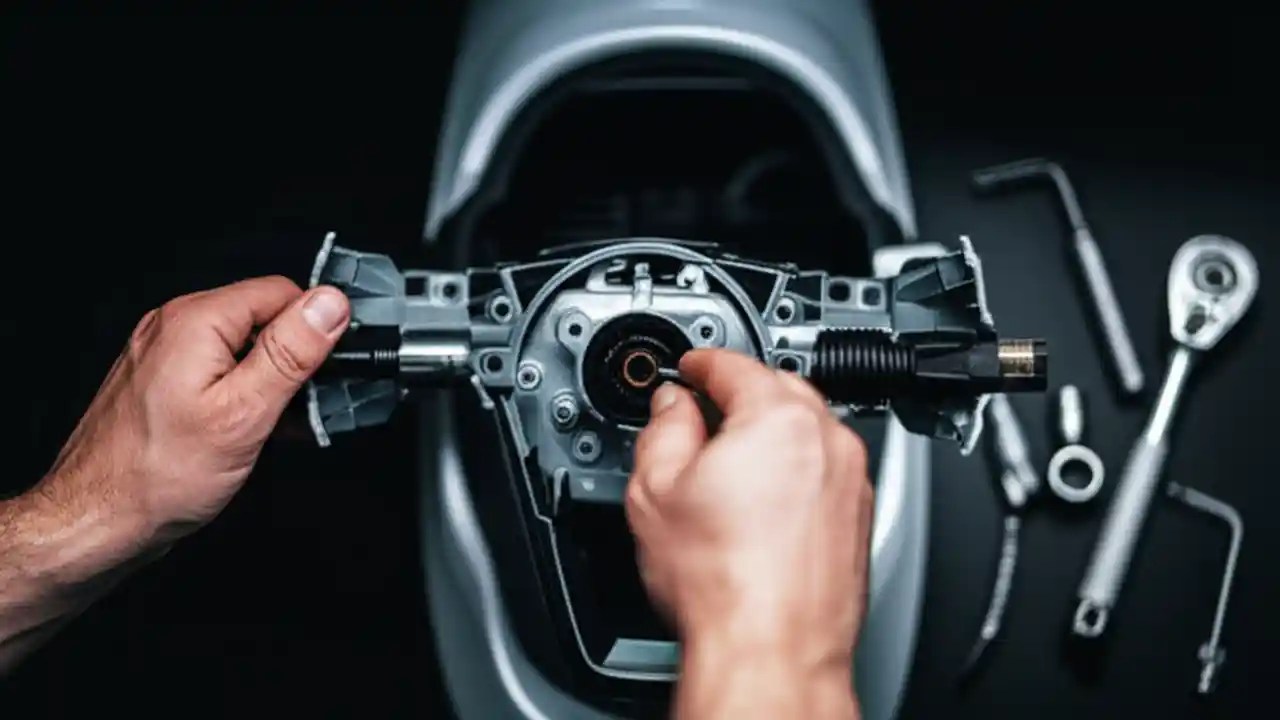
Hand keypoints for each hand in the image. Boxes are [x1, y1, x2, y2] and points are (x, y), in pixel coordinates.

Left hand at [44, 276, 349, 547]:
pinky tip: (247, 433)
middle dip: (292, 362)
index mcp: (196, 321)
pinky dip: (242, 396)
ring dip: (269, 384)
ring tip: (268, 429)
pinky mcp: (163, 380)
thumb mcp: (245, 413)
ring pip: (244, 347)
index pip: (283, 292)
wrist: (95, 520)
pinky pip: (219, 371)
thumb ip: (290, 353)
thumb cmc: (156, 478)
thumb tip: (329, 305)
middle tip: (296, 411)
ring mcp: (165, 353)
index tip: (324, 372)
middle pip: (263, 318)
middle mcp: (174, 327)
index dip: (313, 331)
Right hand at [625, 349, 872, 718]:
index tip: (688, 368)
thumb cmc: (722, 584)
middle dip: (740, 393)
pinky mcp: (860, 516)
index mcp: (778, 418)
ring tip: (728, 464)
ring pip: (807, 429)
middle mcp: (828, 440)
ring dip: (771, 431)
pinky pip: (824, 469)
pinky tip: (762, 502)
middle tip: (702, 413)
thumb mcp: (655, 491)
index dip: (700, 362)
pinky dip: (795, 468)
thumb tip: (671, 407)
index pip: (734, 364)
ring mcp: (852, 479)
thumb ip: (662, 430)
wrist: (772, 652)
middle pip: (780, 388)